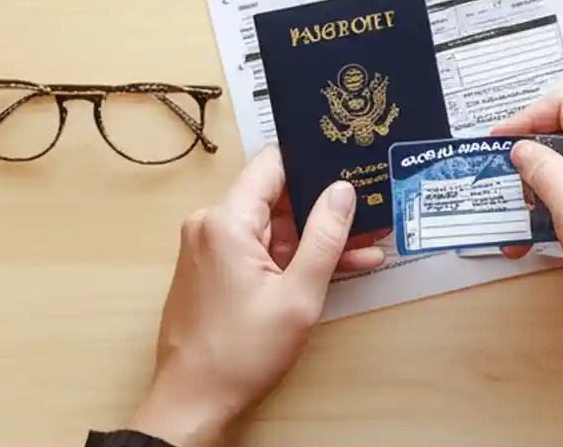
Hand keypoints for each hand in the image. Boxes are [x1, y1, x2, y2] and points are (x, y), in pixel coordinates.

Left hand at [129, 146, 386, 446]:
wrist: (193, 402)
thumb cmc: (240, 354)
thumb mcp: (298, 295)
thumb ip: (325, 238)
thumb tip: (343, 191)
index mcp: (226, 222)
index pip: (272, 164)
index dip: (312, 160)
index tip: (346, 160)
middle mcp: (211, 226)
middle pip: (276, 196)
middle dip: (324, 205)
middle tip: (369, 206)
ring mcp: (211, 249)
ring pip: (273, 226)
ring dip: (316, 236)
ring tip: (368, 242)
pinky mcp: (215, 270)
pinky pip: (261, 249)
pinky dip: (295, 256)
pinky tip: (338, 266)